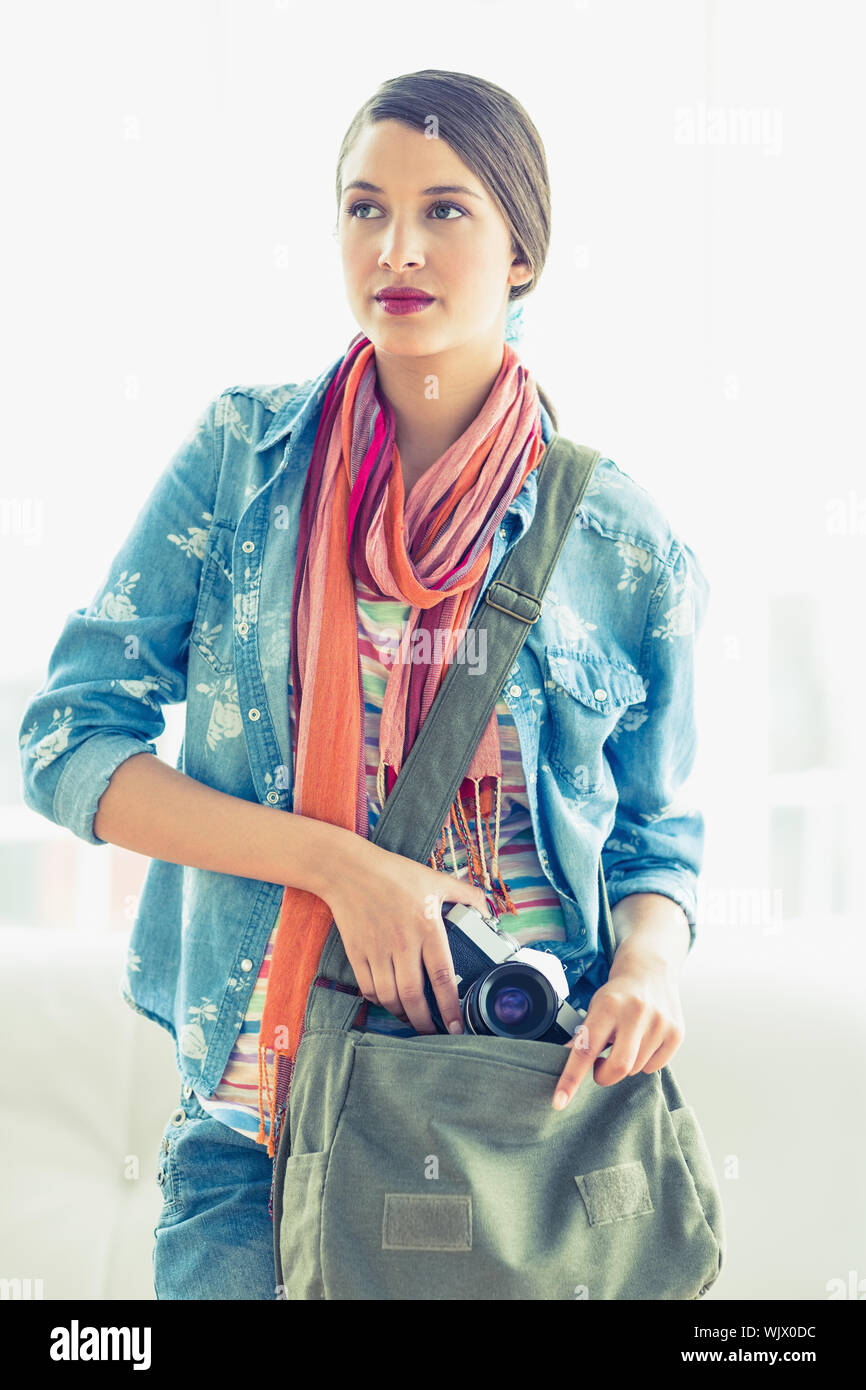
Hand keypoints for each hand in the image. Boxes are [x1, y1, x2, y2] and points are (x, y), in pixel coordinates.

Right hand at [323, 836, 489, 1036]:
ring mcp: (377, 950)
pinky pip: (369, 988)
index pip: (442, 977)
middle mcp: (402, 943)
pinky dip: (380, 1002)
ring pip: (391, 998)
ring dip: (403, 1016)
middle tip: (435, 1034)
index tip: (457, 1025)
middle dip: (426, 1023)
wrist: (349, 870)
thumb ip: (467, 896)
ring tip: (414, 1021)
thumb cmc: (395, 874)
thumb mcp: (437, 879)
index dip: (450, 1006)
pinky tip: (390, 1002)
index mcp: (427, 927)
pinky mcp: (357, 953)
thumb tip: (489, 914)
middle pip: (414, 996)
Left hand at [551, 949, 685, 1109]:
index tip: (559, 1101)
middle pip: (618, 1067)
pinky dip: (645, 1062)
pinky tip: (644, 1041)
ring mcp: (659, 1023)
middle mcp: (636, 1012)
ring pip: (636, 1068)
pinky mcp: (676, 1032)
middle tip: (600, 1068)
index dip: (571, 1078)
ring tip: (626, 1042)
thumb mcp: (595, 1008)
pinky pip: (654, 1067)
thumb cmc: (618, 993)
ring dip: (626, 1064)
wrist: (650, 969)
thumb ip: (583, 1038)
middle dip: (604, 1076)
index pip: (585, 1050)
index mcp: (608, 1006)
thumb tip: (563, 1066)